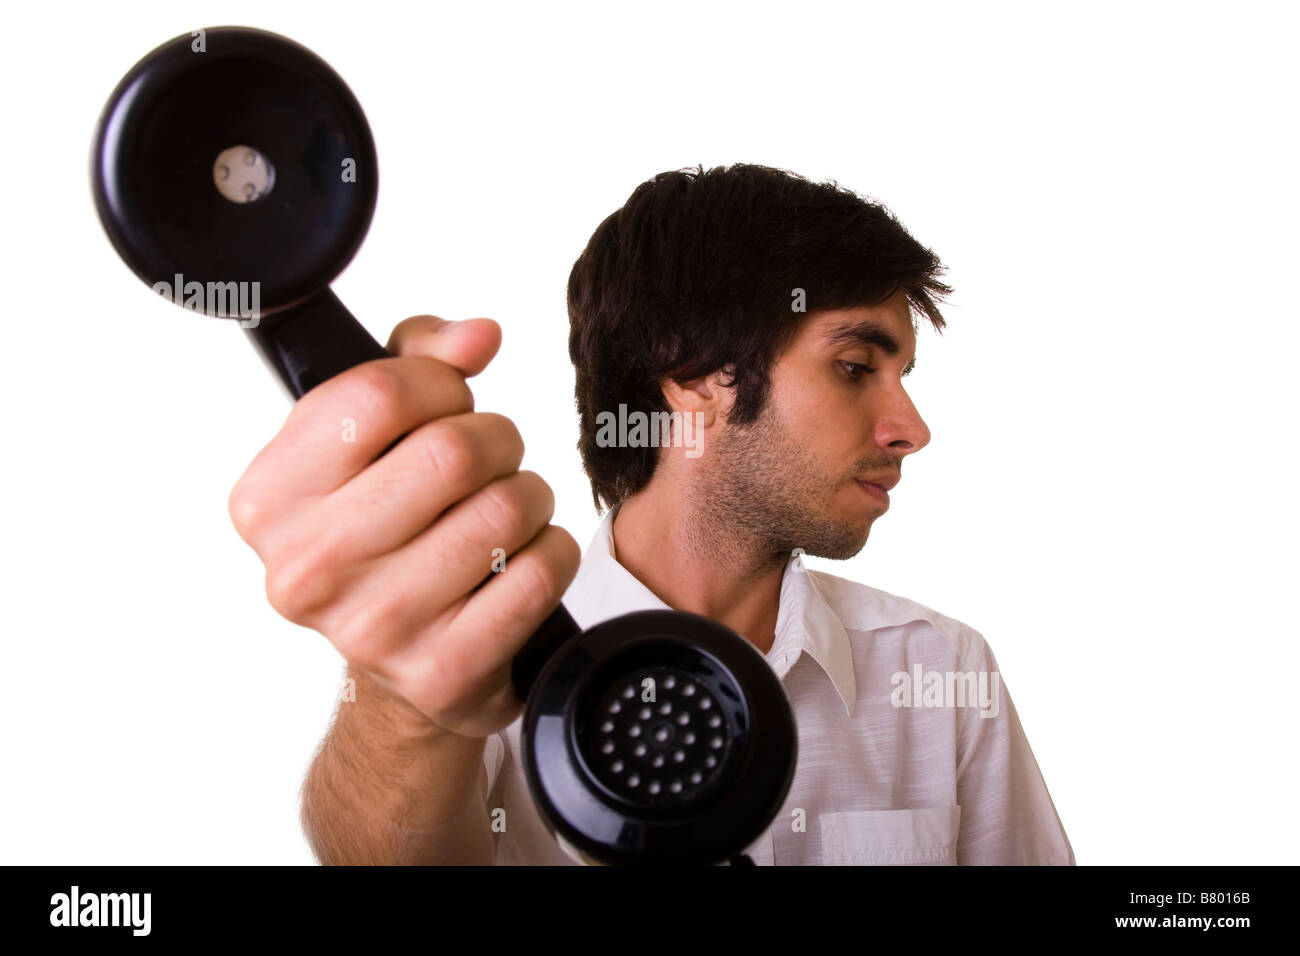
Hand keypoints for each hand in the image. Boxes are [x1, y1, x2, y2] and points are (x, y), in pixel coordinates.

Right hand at [228, 315, 580, 737]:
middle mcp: (307, 569)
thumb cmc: (384, 531)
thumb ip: (415, 360)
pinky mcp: (444, 670)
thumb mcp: (370, 439)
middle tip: (491, 458)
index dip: (437, 383)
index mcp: (269, 500)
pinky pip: (540, 571)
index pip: (375, 395)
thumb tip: (478, 335)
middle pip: (451, 452)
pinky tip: (520, 559)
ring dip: (528, 495)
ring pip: (505, 509)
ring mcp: (375, 627)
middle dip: (496, 439)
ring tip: (504, 511)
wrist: (399, 665)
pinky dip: (551, 550)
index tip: (448, 401)